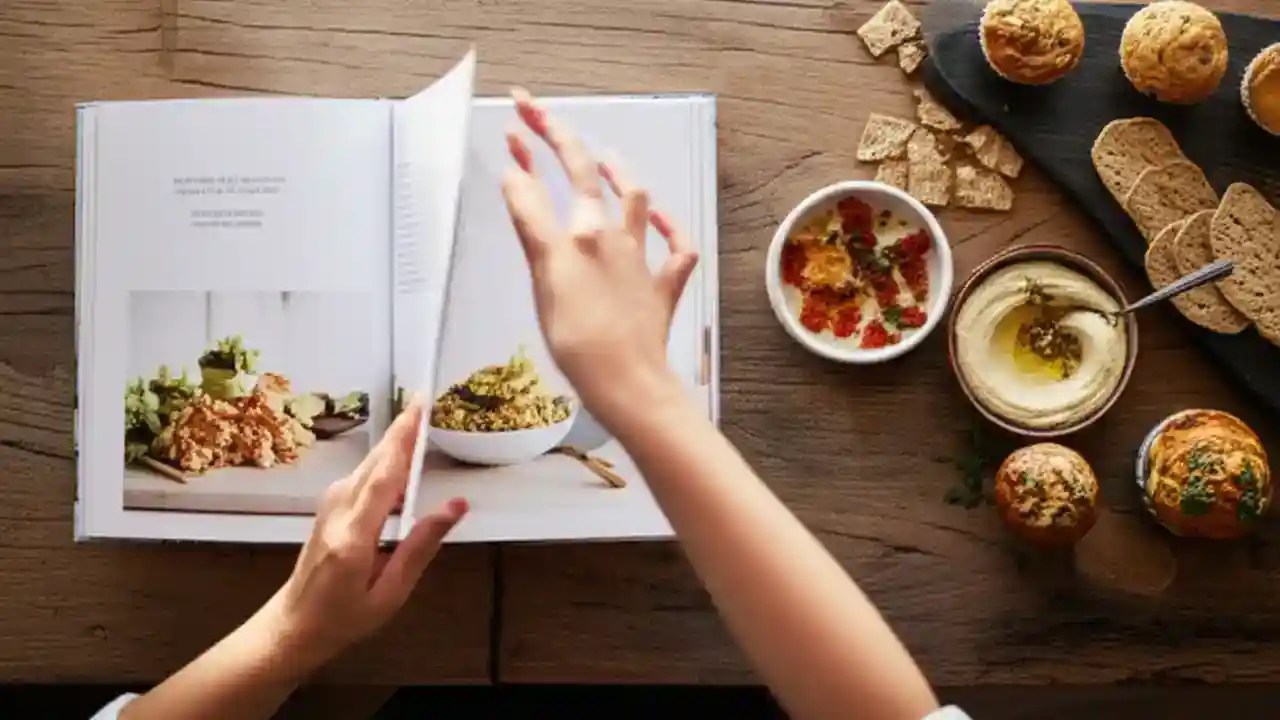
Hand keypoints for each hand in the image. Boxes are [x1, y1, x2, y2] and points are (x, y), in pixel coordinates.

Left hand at [264, 400, 466, 670]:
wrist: (292, 626)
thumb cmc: (344, 617)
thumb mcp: (391, 592)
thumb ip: (421, 545)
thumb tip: (455, 506)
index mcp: (354, 534)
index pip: (385, 474)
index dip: (405, 437)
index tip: (422, 406)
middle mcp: (338, 509)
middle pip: (377, 460)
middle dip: (403, 430)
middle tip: (429, 402)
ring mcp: (330, 504)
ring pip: (370, 464)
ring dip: (396, 444)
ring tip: (423, 424)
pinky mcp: (330, 505)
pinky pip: (364, 475)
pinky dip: (387, 463)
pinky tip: (403, 463)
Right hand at [501, 87, 698, 427]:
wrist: (626, 381)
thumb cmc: (578, 338)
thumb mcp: (544, 276)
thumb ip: (531, 221)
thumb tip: (516, 174)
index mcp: (578, 234)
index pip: (547, 179)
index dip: (530, 145)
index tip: (513, 123)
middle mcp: (609, 238)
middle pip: (585, 174)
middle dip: (559, 137)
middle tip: (534, 113)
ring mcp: (639, 262)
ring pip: (634, 202)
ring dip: (618, 174)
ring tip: (604, 158)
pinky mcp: (660, 289)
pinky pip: (675, 251)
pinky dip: (669, 229)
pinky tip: (658, 219)